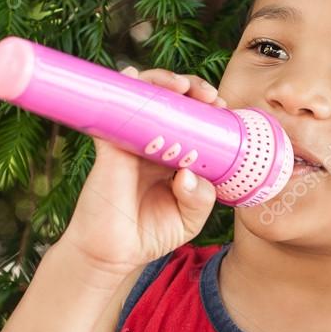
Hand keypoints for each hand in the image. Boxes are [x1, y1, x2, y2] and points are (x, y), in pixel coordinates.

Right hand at [59, 67, 223, 274]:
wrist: (112, 253)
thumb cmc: (150, 233)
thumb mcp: (190, 219)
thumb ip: (201, 198)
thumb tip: (189, 173)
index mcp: (175, 154)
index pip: (193, 120)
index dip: (208, 108)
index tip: (222, 108)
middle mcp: (153, 142)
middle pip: (170, 100)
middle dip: (192, 89)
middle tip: (208, 96)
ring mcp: (130, 141)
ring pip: (143, 96)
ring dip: (162, 81)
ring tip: (181, 87)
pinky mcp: (108, 146)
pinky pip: (114, 111)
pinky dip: (124, 90)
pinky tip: (133, 77)